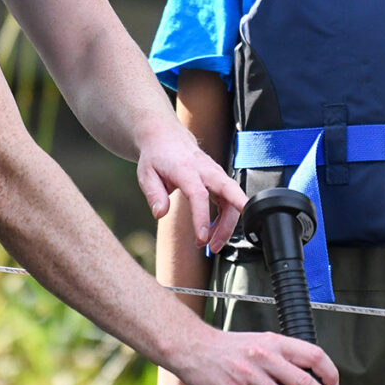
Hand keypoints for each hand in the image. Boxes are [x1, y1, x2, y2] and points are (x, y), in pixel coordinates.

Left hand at [136, 120, 245, 252]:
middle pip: (230, 190)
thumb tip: (160, 213)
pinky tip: (215, 233)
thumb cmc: (156, 158)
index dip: (202, 218)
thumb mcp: (146, 175)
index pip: (199, 195)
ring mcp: (216, 173)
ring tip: (213, 246)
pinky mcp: (220, 179)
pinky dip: (227, 219)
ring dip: (228, 225)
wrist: (166, 138)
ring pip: (233, 198)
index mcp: (186, 169)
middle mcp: (206, 169)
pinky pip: (230, 200)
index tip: (202, 238)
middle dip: (238, 212)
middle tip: (228, 239)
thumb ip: (153, 194)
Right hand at [174, 326, 342, 384]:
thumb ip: (281, 356)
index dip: (330, 373)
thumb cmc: (227, 347)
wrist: (194, 348)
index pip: (313, 355)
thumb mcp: (259, 341)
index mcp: (274, 342)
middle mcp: (265, 356)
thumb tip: (304, 378)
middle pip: (305, 382)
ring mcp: (251, 375)